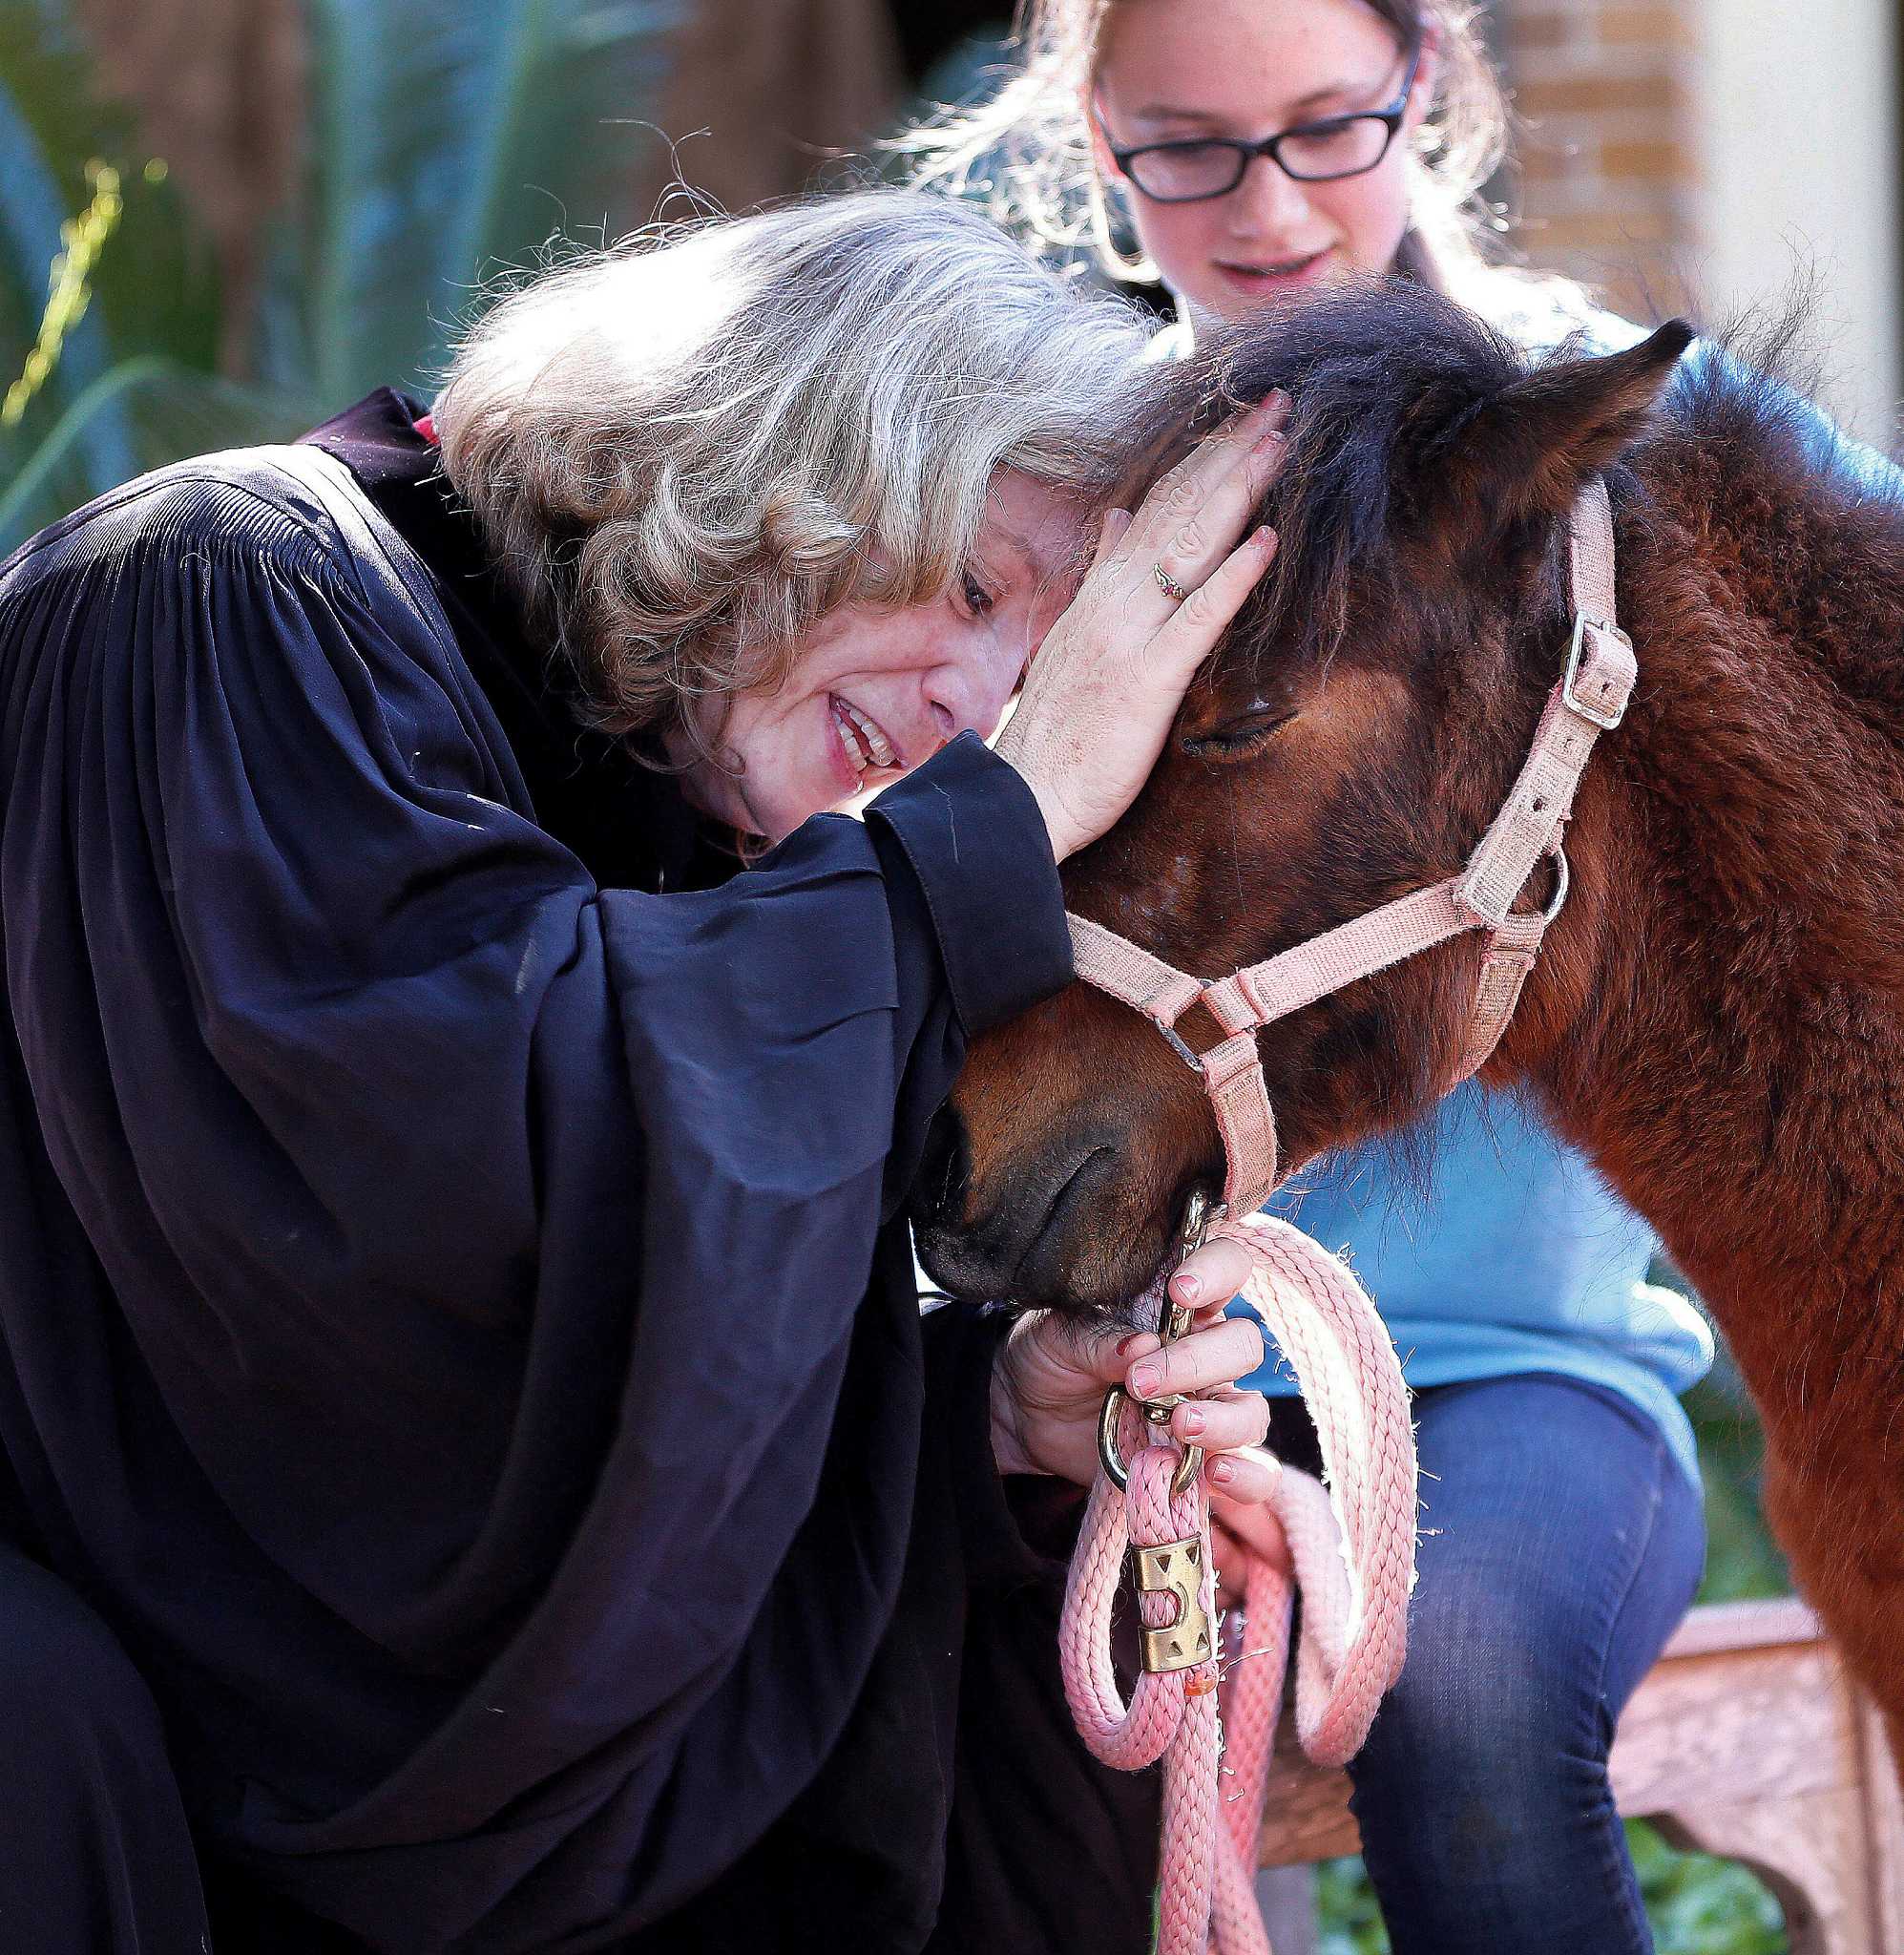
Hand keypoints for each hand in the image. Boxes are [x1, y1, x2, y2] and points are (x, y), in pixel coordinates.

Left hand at [989, 1233, 1279, 1500]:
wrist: (1028, 1420)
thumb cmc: (1049, 1359)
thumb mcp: (1057, 1337)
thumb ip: (1098, 1340)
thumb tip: (1142, 1346)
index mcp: (1179, 1308)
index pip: (1228, 1268)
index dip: (1218, 1271)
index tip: (1181, 1292)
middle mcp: (1205, 1355)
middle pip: (1244, 1346)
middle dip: (1199, 1363)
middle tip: (1142, 1383)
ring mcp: (1209, 1410)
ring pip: (1253, 1411)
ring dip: (1224, 1420)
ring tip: (1179, 1426)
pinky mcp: (1204, 1462)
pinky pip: (1254, 1474)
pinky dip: (1247, 1477)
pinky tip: (1214, 1475)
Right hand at [992, 392, 1289, 862]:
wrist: (1019, 801)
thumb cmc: (1052, 738)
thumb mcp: (1070, 643)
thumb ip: (1100, 579)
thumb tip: (1122, 518)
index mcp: (1099, 597)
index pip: (1154, 510)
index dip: (1199, 462)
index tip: (1241, 422)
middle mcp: (1111, 604)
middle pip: (1176, 513)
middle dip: (1228, 455)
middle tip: (1278, 404)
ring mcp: (1127, 639)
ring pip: (1187, 550)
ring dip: (1236, 492)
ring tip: (1279, 445)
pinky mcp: (1146, 684)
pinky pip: (1195, 623)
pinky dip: (1230, 580)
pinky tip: (1266, 543)